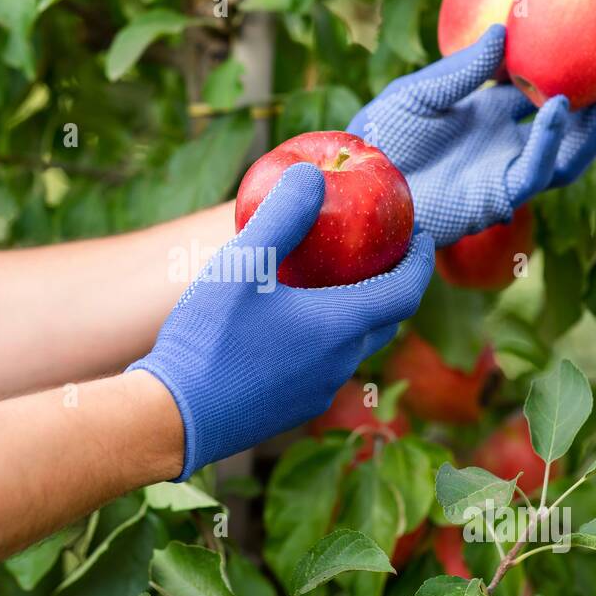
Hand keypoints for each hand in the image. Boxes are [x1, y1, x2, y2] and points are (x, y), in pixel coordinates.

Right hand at [129, 163, 432, 479]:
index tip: (422, 234)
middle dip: (393, 285)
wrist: (174, 419)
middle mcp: (340, 363)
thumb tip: (312, 175)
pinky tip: (292, 326)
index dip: (420, 261)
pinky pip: (325, 367)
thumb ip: (281, 216)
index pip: (406, 291)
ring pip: (353, 346)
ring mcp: (318, 391)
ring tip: (335, 285)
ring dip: (356, 315)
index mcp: (340, 326)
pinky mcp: (294, 409)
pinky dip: (326, 339)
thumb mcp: (241, 265)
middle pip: (386, 321)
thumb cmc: (209, 339)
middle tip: (383, 255)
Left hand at [347, 25, 595, 246]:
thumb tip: (503, 32)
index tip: (595, 36)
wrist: (358, 188)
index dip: (567, 67)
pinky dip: (551, 142)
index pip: (538, 87)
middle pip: (566, 123)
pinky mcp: (496, 198)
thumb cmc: (378, 140)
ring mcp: (502, 171)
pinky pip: (535, 172)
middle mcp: (502, 143)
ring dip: (594, 126)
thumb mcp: (416, 95)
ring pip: (565, 153)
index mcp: (485, 113)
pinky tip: (558, 110)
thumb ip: (461, 71)